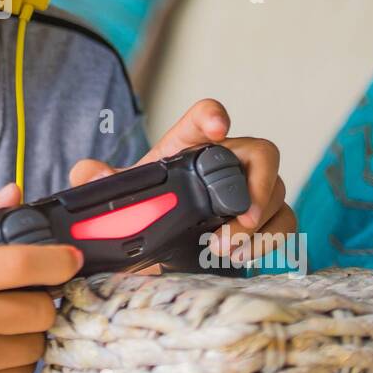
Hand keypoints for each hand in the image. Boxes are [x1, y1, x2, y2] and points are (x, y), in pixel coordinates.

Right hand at [0, 182, 83, 372]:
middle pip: (40, 307)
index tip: (70, 258)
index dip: (57, 259)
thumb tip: (14, 193)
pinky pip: (24, 371)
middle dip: (40, 297)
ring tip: (1, 319)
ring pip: (37, 342)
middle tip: (22, 292)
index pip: (24, 263)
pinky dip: (17, 358)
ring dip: (29, 330)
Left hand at [69, 98, 294, 267]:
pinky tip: (240, 255)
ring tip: (226, 248)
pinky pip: (283, 223)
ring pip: (277, 191)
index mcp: (188, 147)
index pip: (205, 117)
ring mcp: (247, 192)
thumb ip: (97, 180)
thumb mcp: (118, 196)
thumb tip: (89, 172)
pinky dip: (269, 240)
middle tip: (240, 217)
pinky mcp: (260, 222)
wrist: (154, 246)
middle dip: (258, 183)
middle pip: (261, 153)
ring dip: (260, 222)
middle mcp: (225, 163)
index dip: (214, 116)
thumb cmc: (143, 209)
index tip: (217, 127)